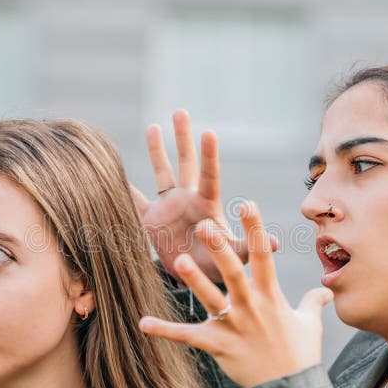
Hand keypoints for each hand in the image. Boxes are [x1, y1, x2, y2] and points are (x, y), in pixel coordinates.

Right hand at [131, 109, 276, 282]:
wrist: (193, 276)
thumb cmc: (216, 264)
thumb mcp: (232, 256)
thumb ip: (248, 247)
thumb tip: (275, 243)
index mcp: (206, 204)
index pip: (208, 175)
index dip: (208, 155)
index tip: (209, 132)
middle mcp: (188, 199)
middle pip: (186, 163)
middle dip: (183, 138)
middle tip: (181, 111)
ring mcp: (168, 206)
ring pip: (162, 172)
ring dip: (157, 150)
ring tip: (154, 125)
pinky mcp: (150, 219)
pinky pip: (134, 201)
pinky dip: (123, 189)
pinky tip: (112, 172)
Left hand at [139, 201, 332, 387]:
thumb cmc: (300, 356)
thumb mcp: (309, 324)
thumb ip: (313, 303)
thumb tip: (326, 291)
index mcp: (271, 295)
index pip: (263, 256)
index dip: (255, 229)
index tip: (247, 203)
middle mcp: (251, 306)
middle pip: (233, 272)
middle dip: (220, 248)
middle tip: (205, 224)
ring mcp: (233, 326)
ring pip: (211, 298)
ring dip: (194, 281)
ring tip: (177, 262)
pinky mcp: (218, 346)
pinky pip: (188, 336)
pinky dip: (165, 330)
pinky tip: (143, 323)